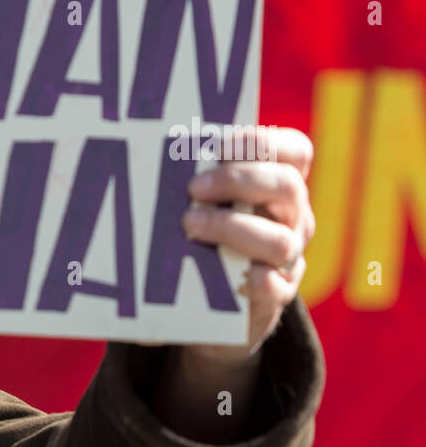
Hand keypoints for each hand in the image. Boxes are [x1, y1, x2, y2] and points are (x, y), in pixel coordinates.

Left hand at [180, 125, 315, 368]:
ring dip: (233, 228)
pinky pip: (275, 288)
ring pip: (279, 240)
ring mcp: (288, 257)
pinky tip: (235, 279)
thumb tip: (151, 157)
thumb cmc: (211, 235)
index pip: (294, 152)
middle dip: (239, 180)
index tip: (219, 145)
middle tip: (193, 187)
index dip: (262, 142)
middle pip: (287, 188)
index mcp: (280, 187)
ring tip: (190, 225)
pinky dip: (256, 281)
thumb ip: (199, 182)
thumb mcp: (210, 205)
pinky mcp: (276, 294)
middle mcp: (293, 218)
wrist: (223, 303)